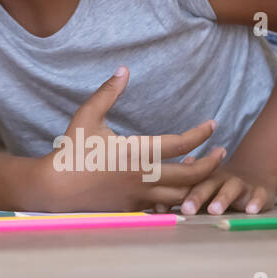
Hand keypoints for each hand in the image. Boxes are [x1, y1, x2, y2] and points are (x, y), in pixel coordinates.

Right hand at [41, 67, 225, 212]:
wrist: (55, 188)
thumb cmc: (71, 149)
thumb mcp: (87, 116)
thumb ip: (108, 93)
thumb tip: (124, 69)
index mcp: (136, 152)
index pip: (179, 144)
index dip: (201, 134)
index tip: (213, 125)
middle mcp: (143, 177)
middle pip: (191, 175)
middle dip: (211, 164)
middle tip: (221, 152)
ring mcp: (139, 196)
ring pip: (182, 196)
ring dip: (197, 183)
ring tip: (201, 169)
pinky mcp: (133, 208)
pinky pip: (165, 207)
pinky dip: (178, 197)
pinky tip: (179, 188)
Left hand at [170, 153, 276, 214]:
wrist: (254, 177)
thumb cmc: (218, 187)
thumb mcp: (202, 188)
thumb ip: (183, 196)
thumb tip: (157, 205)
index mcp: (202, 177)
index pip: (186, 185)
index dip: (174, 195)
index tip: (161, 207)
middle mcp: (220, 178)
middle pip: (206, 185)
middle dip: (196, 197)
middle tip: (187, 209)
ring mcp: (241, 184)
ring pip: (230, 189)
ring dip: (222, 199)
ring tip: (214, 210)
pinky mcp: (260, 191)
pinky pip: (259, 196)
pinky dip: (255, 201)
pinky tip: (250, 210)